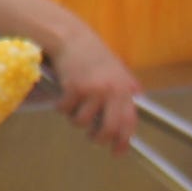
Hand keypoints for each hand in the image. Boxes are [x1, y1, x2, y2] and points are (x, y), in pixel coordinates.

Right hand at [47, 22, 141, 150]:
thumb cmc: (93, 56)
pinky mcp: (74, 88)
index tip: (117, 152)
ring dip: (75, 119)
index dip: (124, 141)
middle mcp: (112, 91)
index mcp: (125, 89)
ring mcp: (93, 90)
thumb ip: (124, 94)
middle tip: (92, 137)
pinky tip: (63, 96)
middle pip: (109, 129)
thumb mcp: (116, 73)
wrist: (72, 38)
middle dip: (98, 138)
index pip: (130, 122)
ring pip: (82, 122)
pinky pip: (65, 110)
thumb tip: (128, 123)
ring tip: (75, 107)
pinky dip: (61, 106)